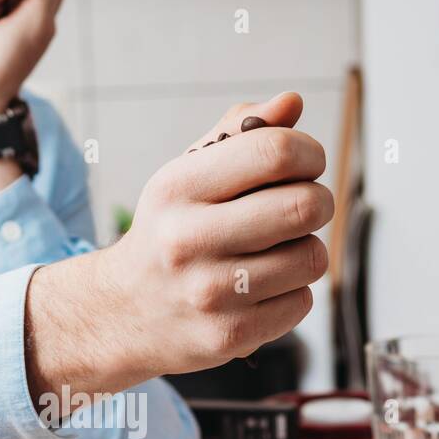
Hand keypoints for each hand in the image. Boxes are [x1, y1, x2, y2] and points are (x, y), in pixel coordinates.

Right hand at [25, 93, 333, 404]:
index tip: (305, 164)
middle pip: (305, 206)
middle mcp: (188, 240)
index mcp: (178, 189)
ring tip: (275, 253)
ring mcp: (209, 293)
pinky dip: (293, 293)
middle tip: (299, 209)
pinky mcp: (228, 336)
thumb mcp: (185, 175)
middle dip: (316, 202)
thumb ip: (238, 133)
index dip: (309, 153)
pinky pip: (301, 303)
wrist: (122, 313)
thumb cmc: (167, 234)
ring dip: (305, 251)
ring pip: (311, 258)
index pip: (276, 152)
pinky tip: (262, 289)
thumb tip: (292, 103)